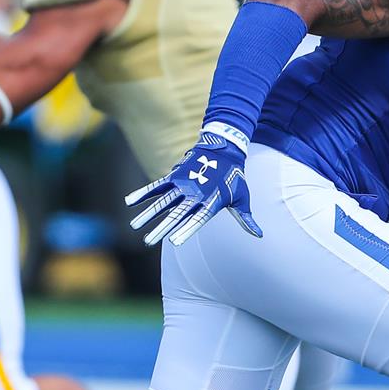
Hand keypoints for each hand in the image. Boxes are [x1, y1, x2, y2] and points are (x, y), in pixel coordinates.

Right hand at [125, 123, 259, 246]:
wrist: (225, 148)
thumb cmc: (234, 177)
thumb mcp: (242, 197)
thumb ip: (246, 218)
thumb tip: (258, 235)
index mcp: (211, 201)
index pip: (197, 218)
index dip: (185, 229)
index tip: (173, 241)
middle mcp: (195, 193)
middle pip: (176, 213)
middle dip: (161, 227)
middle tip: (148, 241)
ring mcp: (183, 183)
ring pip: (162, 201)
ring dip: (148, 213)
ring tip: (135, 226)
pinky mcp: (174, 175)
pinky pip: (157, 186)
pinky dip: (143, 193)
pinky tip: (130, 202)